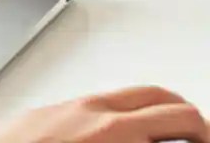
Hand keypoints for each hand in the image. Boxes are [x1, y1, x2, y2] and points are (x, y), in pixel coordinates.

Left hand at [0, 86, 208, 141]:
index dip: (202, 132)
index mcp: (113, 130)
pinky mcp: (40, 113)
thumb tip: (160, 142)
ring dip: (145, 116)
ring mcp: (62, 107)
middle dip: (182, 117)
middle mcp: (87, 110)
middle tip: (190, 140)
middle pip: (156, 95)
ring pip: (121, 99)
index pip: (181, 116)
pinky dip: (111, 119)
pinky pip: (87, 106)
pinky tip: (108, 142)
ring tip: (150, 142)